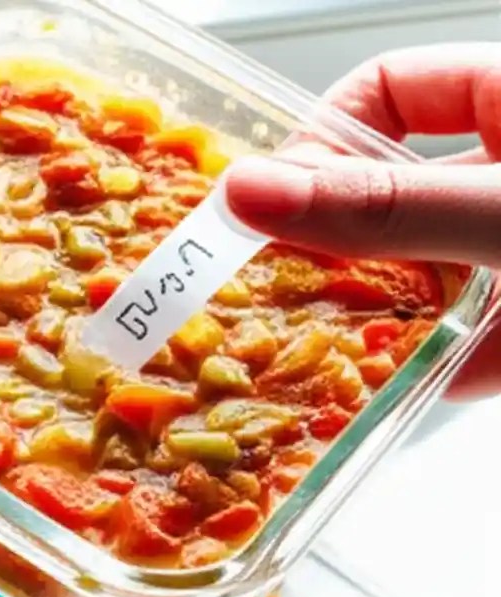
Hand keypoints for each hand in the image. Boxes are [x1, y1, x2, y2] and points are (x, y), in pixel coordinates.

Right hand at [223, 43, 500, 398]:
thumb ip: (386, 208)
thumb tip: (249, 195)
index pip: (387, 88)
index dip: (322, 139)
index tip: (278, 209)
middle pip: (404, 187)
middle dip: (353, 242)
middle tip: (299, 286)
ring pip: (447, 261)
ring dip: (404, 309)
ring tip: (354, 348)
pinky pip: (500, 324)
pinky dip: (469, 355)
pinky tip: (444, 380)